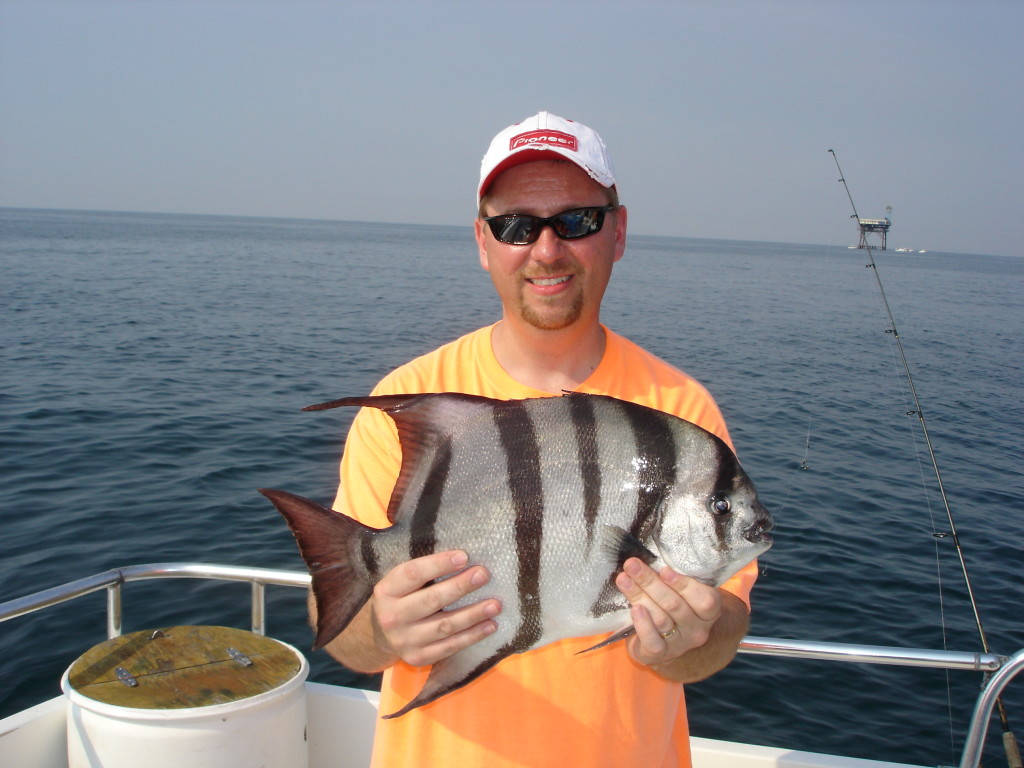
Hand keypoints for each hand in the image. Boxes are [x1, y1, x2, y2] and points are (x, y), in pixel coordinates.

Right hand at [371, 550, 500, 667]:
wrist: (383, 636)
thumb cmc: (403, 598)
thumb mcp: (402, 582)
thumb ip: (425, 572)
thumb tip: (464, 559)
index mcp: (387, 591)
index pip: (413, 574)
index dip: (439, 564)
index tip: (464, 557)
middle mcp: (392, 617)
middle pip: (431, 600)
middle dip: (460, 586)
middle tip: (483, 574)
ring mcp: (404, 640)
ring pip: (445, 625)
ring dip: (473, 614)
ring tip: (495, 604)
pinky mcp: (418, 657)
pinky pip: (450, 646)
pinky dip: (472, 635)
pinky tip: (489, 625)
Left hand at [614, 557, 721, 667]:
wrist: (668, 640)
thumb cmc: (675, 605)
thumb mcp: (682, 592)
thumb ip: (673, 578)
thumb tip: (649, 555)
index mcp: (708, 612)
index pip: (705, 600)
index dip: (684, 585)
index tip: (664, 569)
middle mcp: (697, 630)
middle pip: (674, 605)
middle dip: (650, 582)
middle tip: (632, 564)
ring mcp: (679, 644)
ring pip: (660, 618)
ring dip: (639, 596)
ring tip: (624, 579)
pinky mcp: (660, 653)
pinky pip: (653, 642)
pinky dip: (643, 625)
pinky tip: (634, 609)